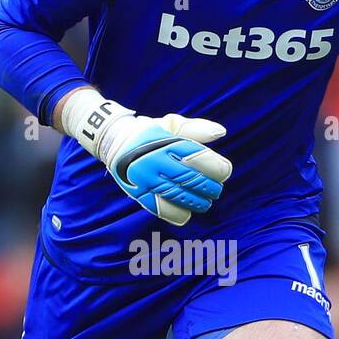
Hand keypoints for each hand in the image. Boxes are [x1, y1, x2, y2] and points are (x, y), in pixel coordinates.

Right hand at [102, 111, 231, 225]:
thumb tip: (221, 132)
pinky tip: (187, 213)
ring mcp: (146, 179)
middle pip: (191, 179)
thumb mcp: (170, 124)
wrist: (113, 140)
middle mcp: (156, 161)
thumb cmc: (149, 132)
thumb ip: (196, 129)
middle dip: (209, 187)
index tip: (225, 171)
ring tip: (205, 203)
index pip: (197, 157)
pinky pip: (161, 209)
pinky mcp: (138, 193)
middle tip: (216, 190)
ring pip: (179, 196)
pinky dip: (178, 214)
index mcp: (166, 142)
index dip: (216, 167)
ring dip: (197, 202)